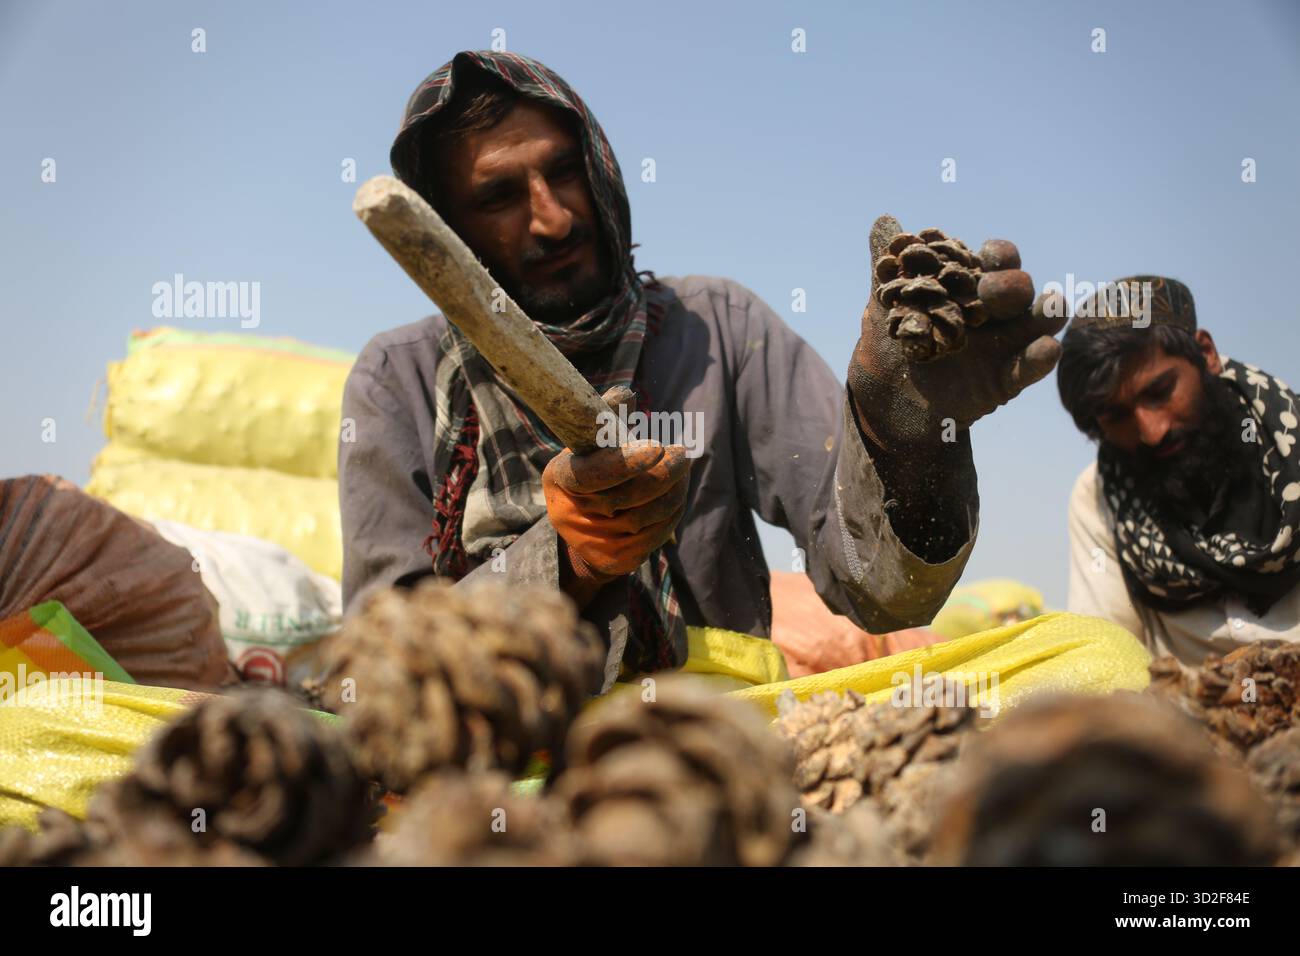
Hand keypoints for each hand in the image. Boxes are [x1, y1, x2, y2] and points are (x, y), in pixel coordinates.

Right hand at [542, 388, 691, 584]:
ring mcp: (592, 541)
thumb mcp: (589, 442)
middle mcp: (570, 514)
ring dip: (673, 491)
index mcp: (560, 478)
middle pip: (625, 497)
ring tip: (682, 469)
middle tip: (683, 454)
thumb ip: (606, 418)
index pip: (590, 475)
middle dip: (663, 473)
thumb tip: (626, 395)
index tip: (658, 446)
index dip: (624, 463)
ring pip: (646, 517)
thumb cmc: (591, 469)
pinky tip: (676, 493)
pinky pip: (655, 535)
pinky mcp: (616, 559)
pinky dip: (672, 512)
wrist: (583, 528)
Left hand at [847, 215, 1066, 450]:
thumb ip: (885, 264)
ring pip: (1040, 323)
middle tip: (988, 290)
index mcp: (971, 289)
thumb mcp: (884, 306)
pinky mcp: (1005, 382)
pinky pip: (1029, 369)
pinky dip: (1040, 358)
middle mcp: (994, 314)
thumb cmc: (889, 348)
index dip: (998, 255)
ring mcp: (1005, 346)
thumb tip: (884, 221)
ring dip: (1048, 311)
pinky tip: (1046, 348)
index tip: (984, 254)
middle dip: (1010, 285)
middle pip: (1019, 290)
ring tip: (1052, 304)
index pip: (997, 262)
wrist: (884, 402)